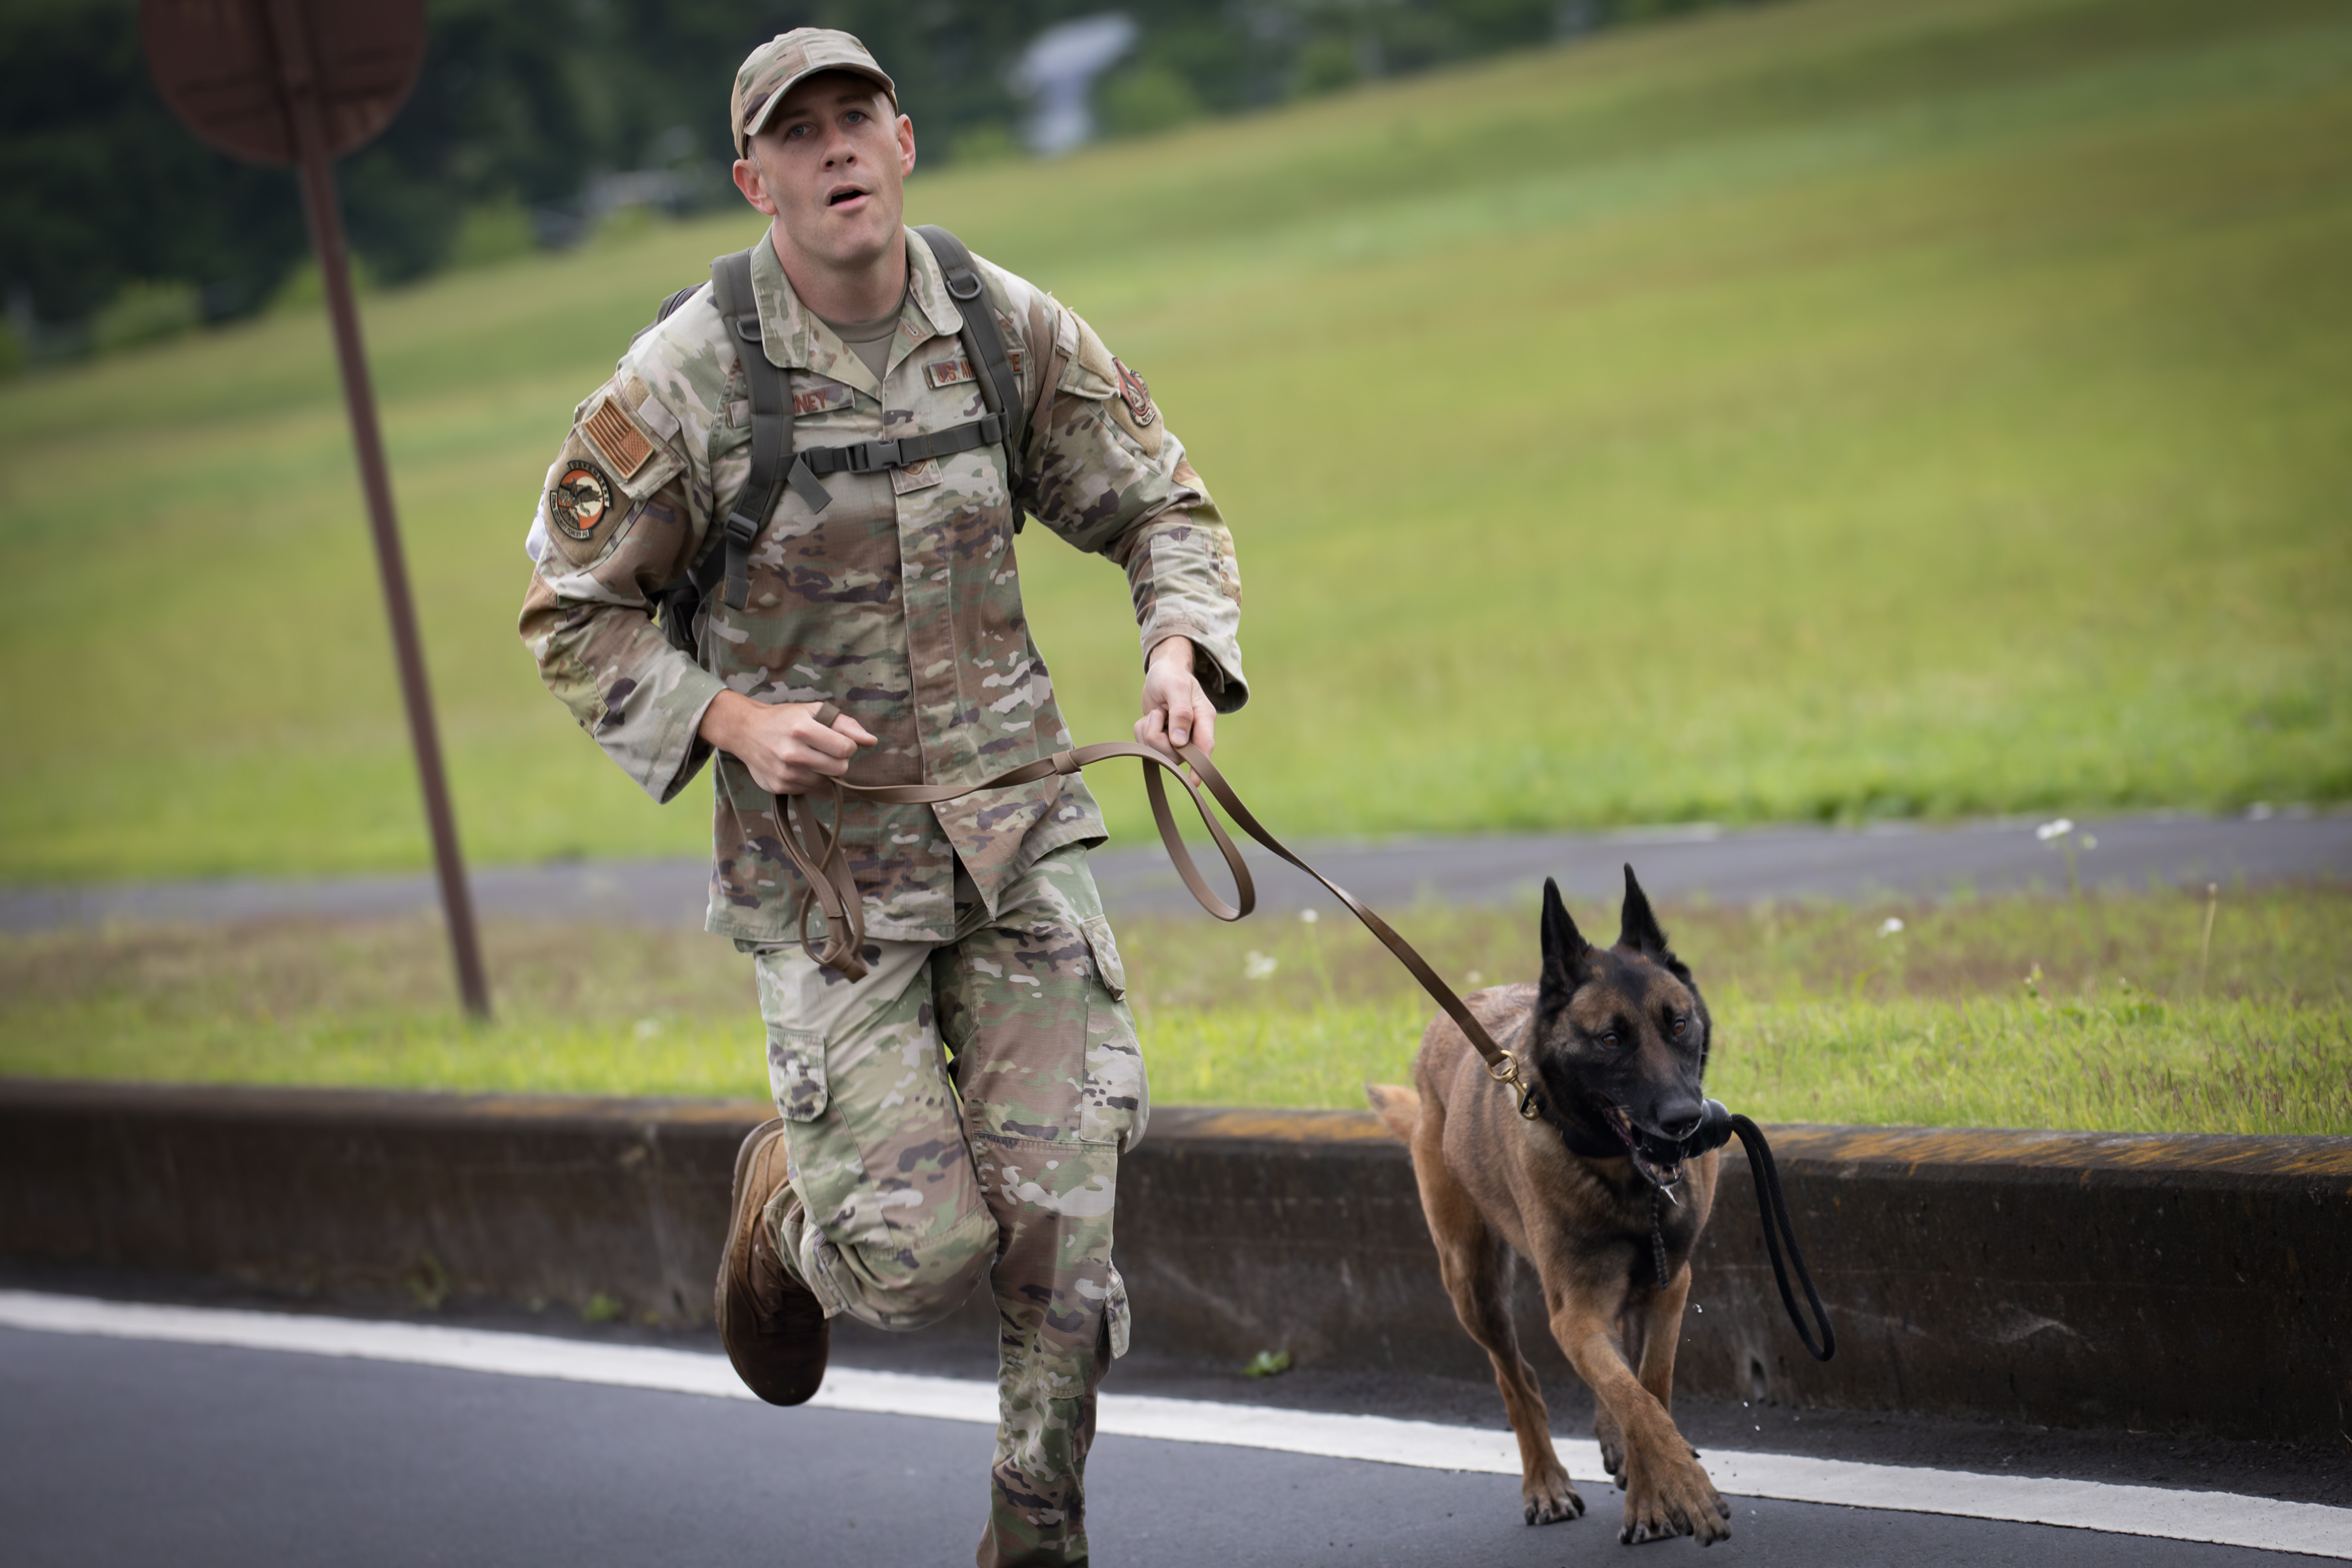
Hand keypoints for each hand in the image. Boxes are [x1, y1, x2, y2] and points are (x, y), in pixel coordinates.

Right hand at [699, 691, 877, 793]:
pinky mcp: (779, 787)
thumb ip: (845, 725)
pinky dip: (809, 779)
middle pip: (839, 769)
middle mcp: (792, 753)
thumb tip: (872, 741)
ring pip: (825, 782)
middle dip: (838, 760)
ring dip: (823, 771)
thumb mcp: (814, 711)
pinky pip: (809, 789)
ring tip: (808, 757)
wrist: (745, 731)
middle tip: (824, 750)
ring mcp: (785, 773)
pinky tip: (796, 766)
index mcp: (802, 729)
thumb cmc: (784, 719)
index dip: (849, 746)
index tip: (840, 741)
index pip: (845, 749)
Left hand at [1135, 636, 1215, 763]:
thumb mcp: (1176, 686)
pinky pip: (1145, 746)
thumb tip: (1179, 741)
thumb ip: (1180, 711)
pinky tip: (1151, 717)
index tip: (1195, 781)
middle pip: (1175, 753)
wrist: (1161, 673)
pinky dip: (1142, 729)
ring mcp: (1177, 740)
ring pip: (1157, 752)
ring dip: (1149, 730)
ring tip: (1157, 712)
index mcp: (1204, 718)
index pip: (1205, 745)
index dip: (1199, 765)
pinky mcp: (1161, 741)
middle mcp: (1193, 733)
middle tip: (1158, 714)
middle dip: (1157, 735)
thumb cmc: (1172, 675)